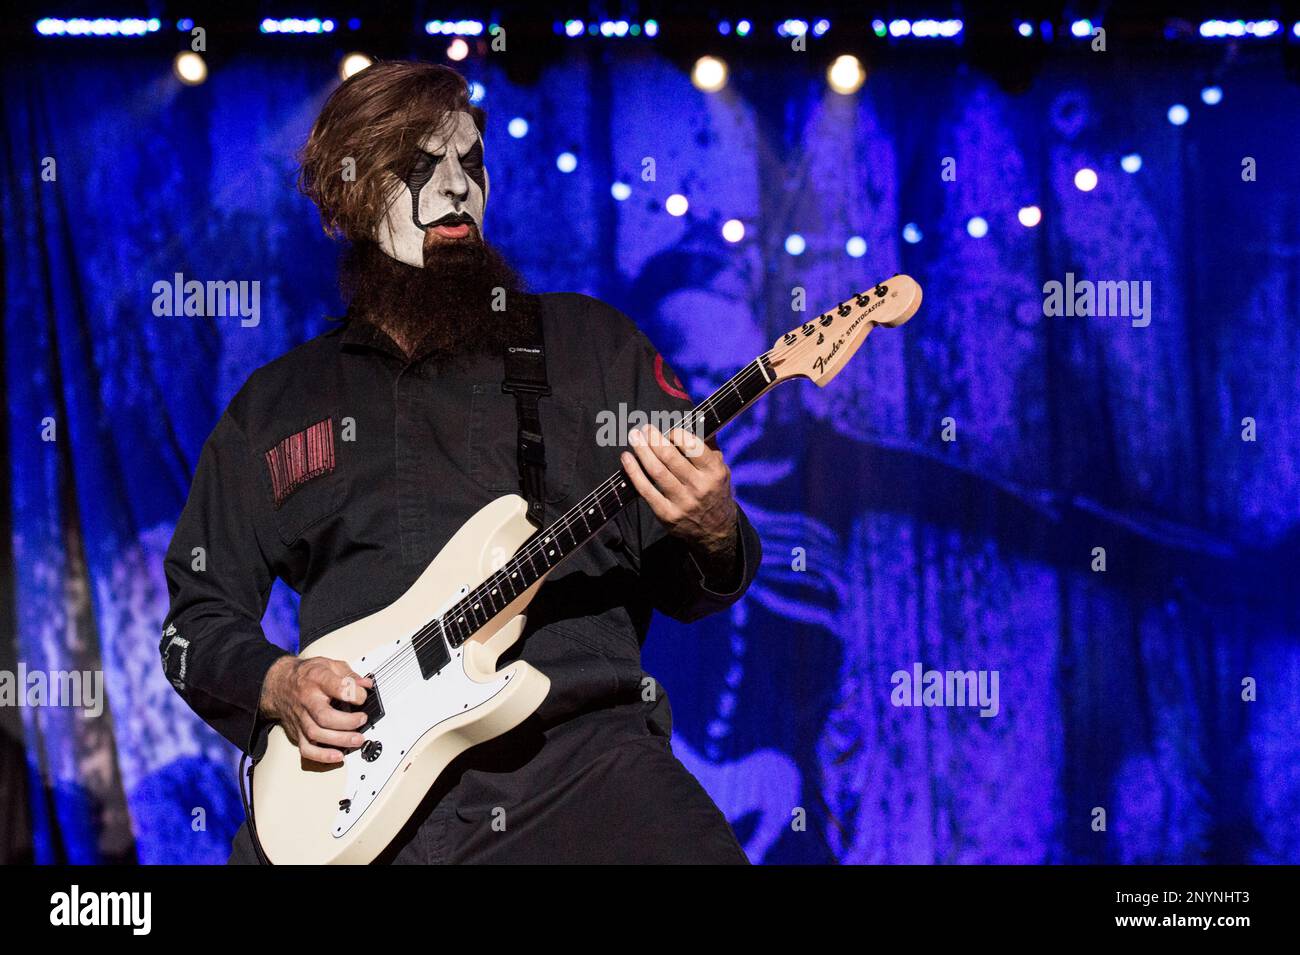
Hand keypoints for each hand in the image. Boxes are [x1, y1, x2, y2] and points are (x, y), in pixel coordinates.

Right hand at [260, 656, 372, 763]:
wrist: (280, 683)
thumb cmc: (308, 675)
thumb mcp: (330, 665)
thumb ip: (350, 675)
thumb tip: (367, 685)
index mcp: (317, 679)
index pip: (337, 687)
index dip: (354, 694)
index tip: (363, 697)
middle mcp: (308, 700)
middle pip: (324, 716)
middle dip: (348, 722)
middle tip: (362, 720)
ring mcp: (301, 717)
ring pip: (316, 734)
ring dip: (339, 740)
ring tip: (357, 739)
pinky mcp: (297, 732)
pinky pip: (306, 748)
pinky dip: (322, 756)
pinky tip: (337, 756)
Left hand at [620, 424, 738, 558]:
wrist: (716, 531)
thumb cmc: (715, 492)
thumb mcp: (720, 469)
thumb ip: (708, 446)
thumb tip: (694, 419)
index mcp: (714, 472)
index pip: (691, 445)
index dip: (675, 433)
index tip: (668, 430)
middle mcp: (699, 487)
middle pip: (669, 456)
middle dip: (653, 438)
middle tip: (644, 428)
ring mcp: (682, 502)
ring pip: (656, 471)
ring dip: (642, 450)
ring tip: (634, 437)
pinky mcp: (667, 515)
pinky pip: (646, 490)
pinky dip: (634, 472)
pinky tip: (627, 459)